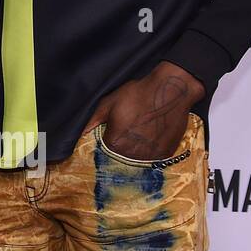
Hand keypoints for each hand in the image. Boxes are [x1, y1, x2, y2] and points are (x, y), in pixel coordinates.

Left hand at [82, 61, 203, 160]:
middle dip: (121, 148)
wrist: (169, 91)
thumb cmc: (137, 94)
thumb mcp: (109, 103)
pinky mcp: (166, 154)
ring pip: (137, 160)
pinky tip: (151, 136)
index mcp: (114, 143)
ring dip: (136, 151)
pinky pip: (153, 158)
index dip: (107, 144)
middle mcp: (132, 154)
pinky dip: (151, 150)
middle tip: (128, 132)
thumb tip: (81, 134)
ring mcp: (151, 156)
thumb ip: (93, 121)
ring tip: (140, 134)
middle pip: (121, 159)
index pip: (104, 153)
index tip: (111, 136)